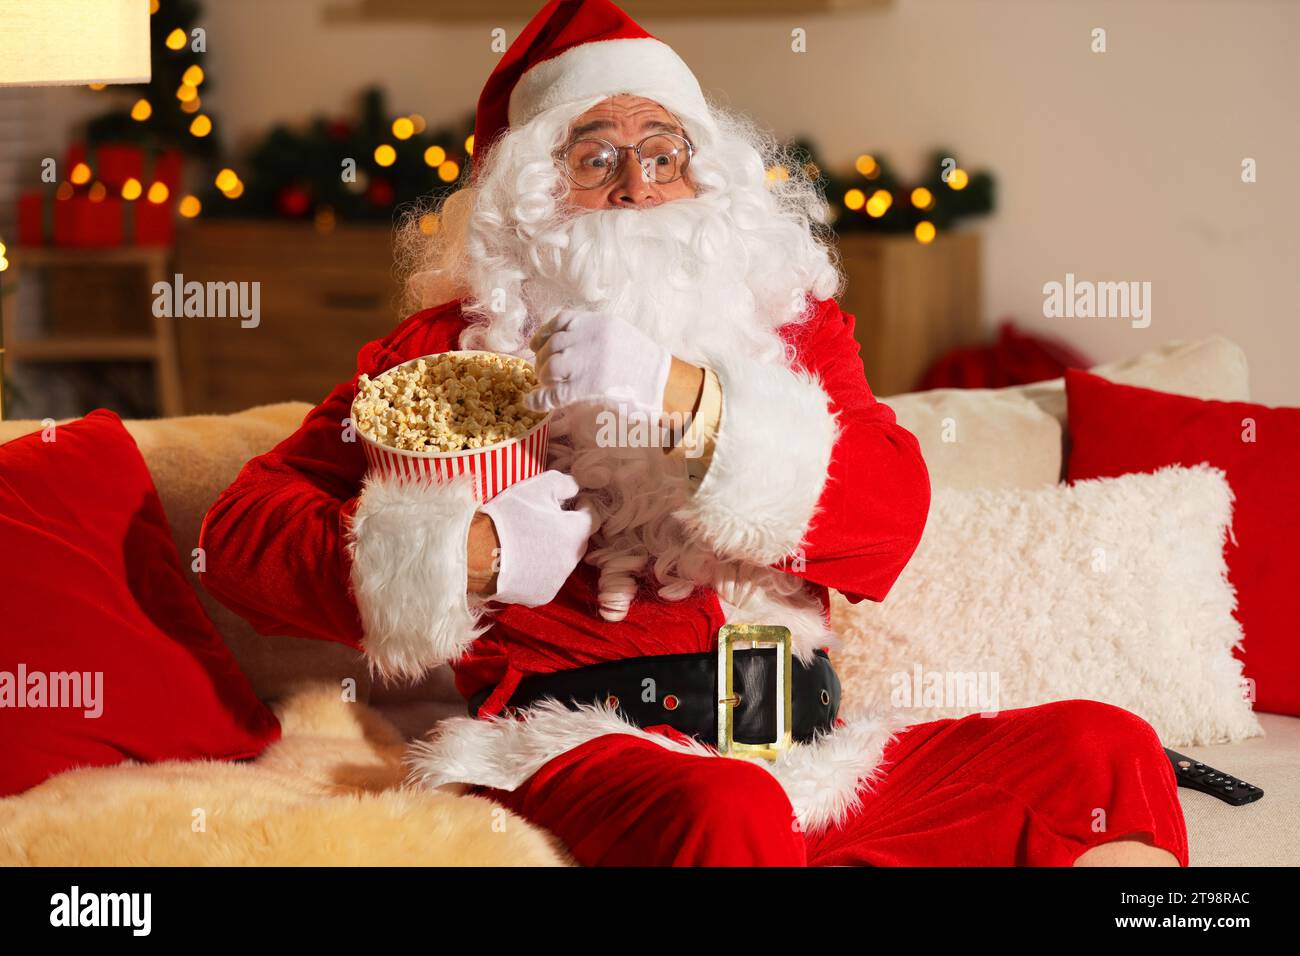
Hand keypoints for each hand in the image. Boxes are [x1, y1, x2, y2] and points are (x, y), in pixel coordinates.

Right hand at [477, 470, 596, 606]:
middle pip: (576, 541)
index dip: (580, 506)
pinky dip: (537, 571)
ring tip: (526, 542)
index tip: (565, 502)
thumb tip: (575, 488)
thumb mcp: (538, 486)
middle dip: (565, 530)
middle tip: (541, 521)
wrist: (478, 553)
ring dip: (551, 551)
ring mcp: (557, 581)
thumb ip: (564, 483)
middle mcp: (572, 561)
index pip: (592, 518)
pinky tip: (520, 562)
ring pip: (561, 561)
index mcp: (576, 533)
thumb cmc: (509, 517)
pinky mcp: (541, 596)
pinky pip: (545, 579)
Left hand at [525, 310, 673, 414]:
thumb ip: (596, 336)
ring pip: (550, 366)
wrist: (665, 384)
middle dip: (543, 359)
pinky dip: (539, 399)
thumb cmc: (646, 364)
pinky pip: (554, 393)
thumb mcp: (622, 335)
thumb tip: (567, 345)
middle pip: (553, 344)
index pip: (563, 320)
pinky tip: (532, 403)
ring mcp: (589, 362)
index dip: (545, 333)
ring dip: (544, 377)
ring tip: (549, 386)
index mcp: (601, 323)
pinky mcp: (588, 387)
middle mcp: (591, 338)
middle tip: (544, 372)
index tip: (537, 344)